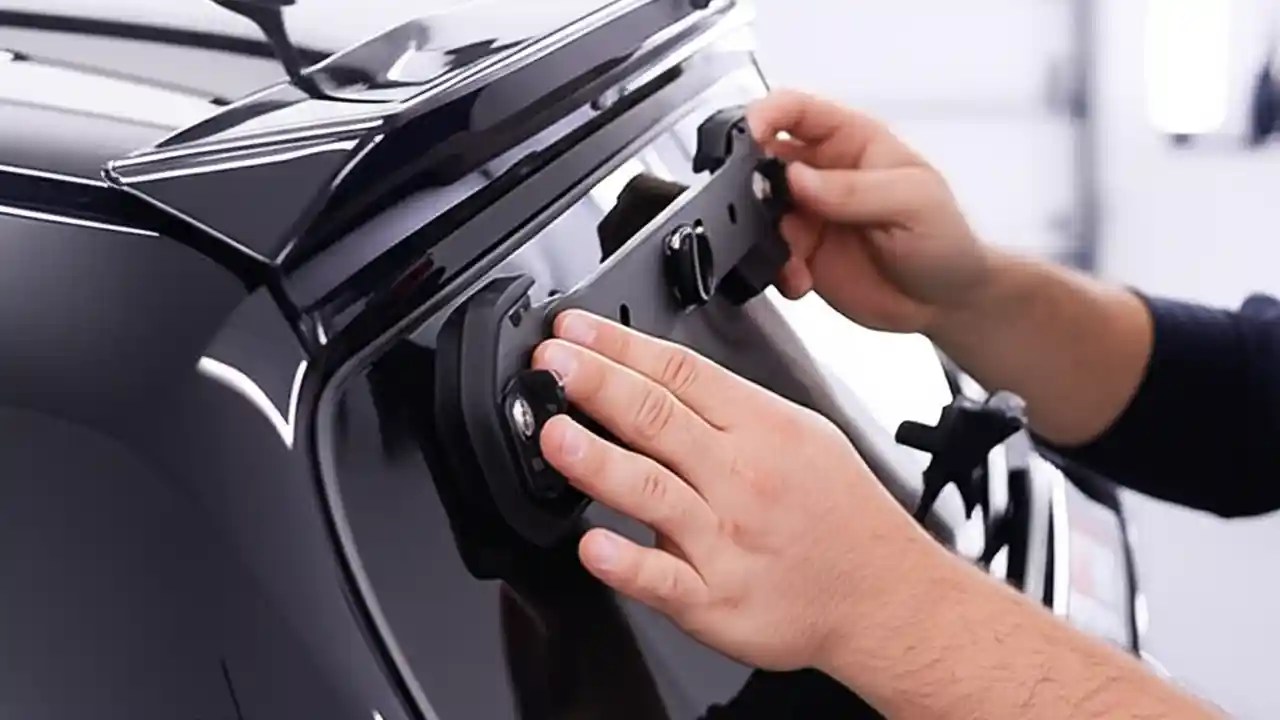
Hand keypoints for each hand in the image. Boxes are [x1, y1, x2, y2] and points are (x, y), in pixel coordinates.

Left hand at [531, 310, 940, 671]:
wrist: (885, 597)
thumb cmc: (839, 515)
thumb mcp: (802, 435)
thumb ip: (731, 408)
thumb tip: (658, 376)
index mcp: (761, 428)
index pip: (681, 372)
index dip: (620, 344)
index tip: (573, 330)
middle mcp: (740, 478)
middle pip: (659, 418)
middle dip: (597, 383)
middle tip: (550, 363)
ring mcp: (725, 541)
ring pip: (652, 490)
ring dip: (598, 461)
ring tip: (555, 436)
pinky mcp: (714, 600)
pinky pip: (663, 579)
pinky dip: (627, 562)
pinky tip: (594, 545)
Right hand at [746, 89, 990, 333]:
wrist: (944, 301)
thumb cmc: (944, 238)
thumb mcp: (912, 202)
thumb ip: (855, 189)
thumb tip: (799, 178)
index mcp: (851, 140)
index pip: (797, 109)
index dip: (767, 113)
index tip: (751, 135)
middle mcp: (822, 173)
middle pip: (764, 158)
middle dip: (752, 181)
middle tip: (762, 207)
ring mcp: (808, 214)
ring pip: (759, 211)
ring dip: (764, 233)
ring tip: (793, 255)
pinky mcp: (801, 254)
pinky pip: (769, 253)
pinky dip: (775, 268)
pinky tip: (800, 279)